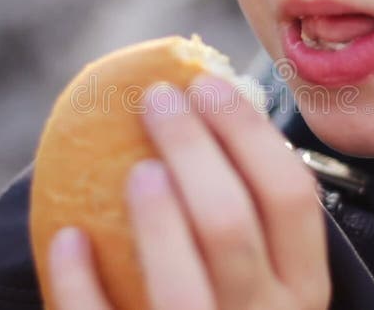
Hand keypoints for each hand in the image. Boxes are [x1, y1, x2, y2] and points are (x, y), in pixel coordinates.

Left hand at [48, 75, 330, 309]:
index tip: (207, 84)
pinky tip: (69, 237)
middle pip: (231, 223)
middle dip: (191, 147)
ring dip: (153, 216)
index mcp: (304, 290)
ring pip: (182, 282)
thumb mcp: (269, 282)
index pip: (290, 196)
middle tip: (155, 101)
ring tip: (134, 166)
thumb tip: (205, 121)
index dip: (249, 132)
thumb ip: (254, 222)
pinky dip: (82, 284)